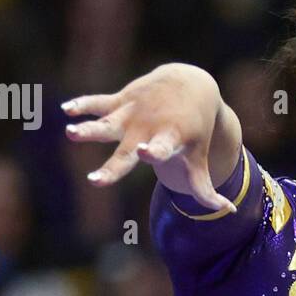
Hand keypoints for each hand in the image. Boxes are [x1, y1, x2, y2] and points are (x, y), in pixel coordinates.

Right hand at [62, 63, 235, 212]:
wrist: (192, 85)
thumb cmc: (195, 130)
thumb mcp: (199, 156)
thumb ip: (206, 188)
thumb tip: (228, 210)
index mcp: (168, 141)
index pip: (162, 148)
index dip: (154, 151)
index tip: (144, 152)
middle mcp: (148, 128)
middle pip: (127, 150)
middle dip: (113, 165)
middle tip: (95, 181)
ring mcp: (133, 113)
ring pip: (107, 123)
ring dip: (89, 128)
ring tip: (70, 132)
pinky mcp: (121, 100)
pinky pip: (99, 102)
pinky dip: (83, 105)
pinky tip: (66, 109)